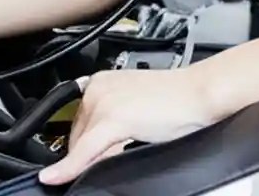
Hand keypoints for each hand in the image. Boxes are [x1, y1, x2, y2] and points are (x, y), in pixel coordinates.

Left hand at [39, 67, 219, 185]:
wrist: (201, 92)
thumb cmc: (177, 100)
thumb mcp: (133, 108)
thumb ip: (111, 120)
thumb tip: (95, 148)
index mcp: (100, 81)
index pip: (77, 121)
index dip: (80, 144)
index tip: (78, 158)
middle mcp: (96, 88)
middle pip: (76, 134)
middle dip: (88, 151)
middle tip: (116, 153)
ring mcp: (103, 103)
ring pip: (79, 145)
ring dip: (89, 159)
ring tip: (123, 151)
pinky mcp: (112, 120)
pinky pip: (83, 152)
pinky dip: (69, 168)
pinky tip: (57, 177)